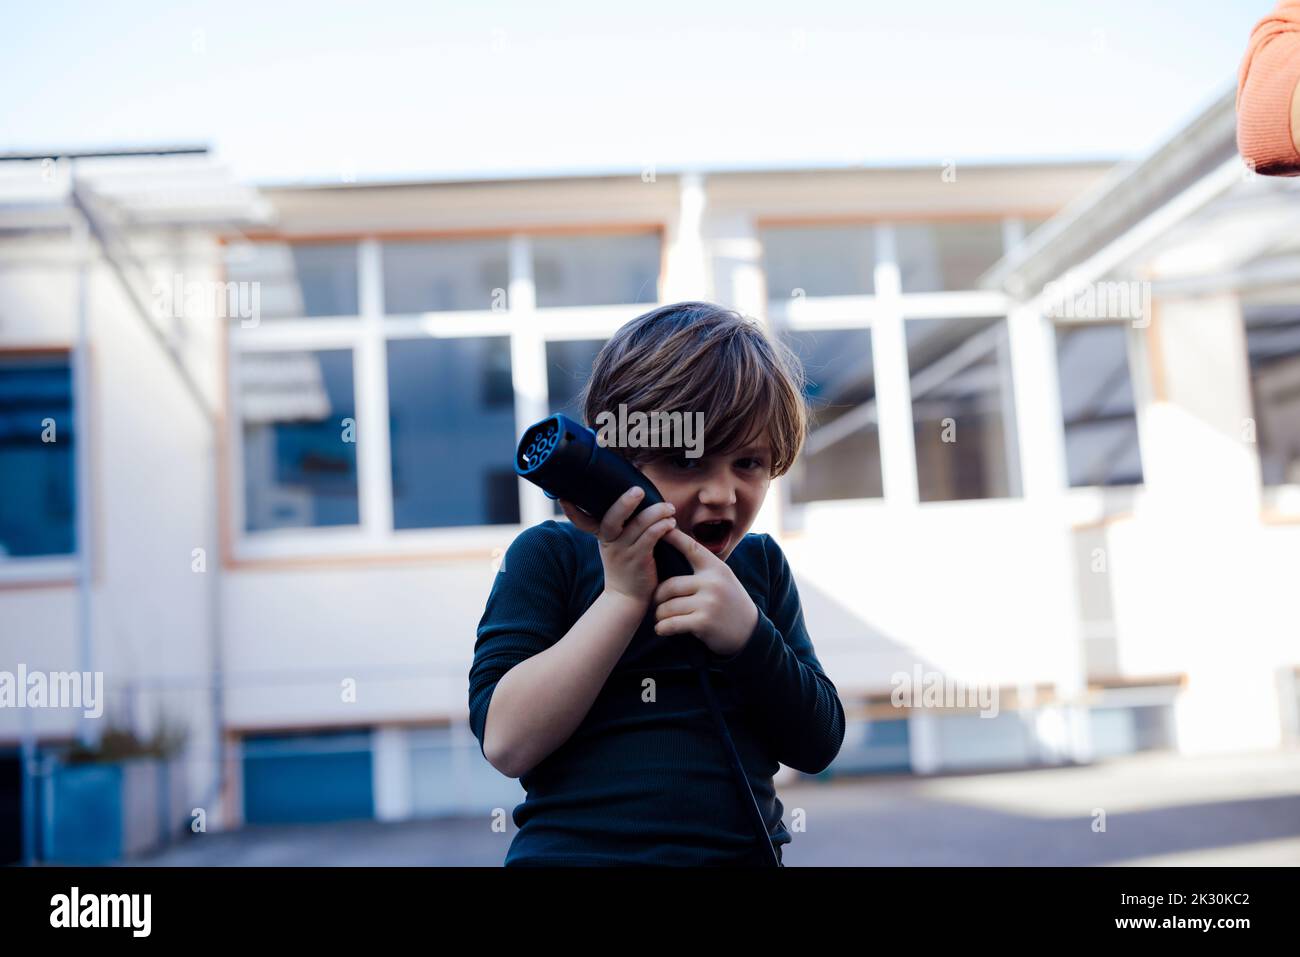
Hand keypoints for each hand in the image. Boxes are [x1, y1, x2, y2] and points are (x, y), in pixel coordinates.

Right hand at [557, 487, 676, 606]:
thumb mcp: (614, 546)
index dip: (572, 511)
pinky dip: (662, 527)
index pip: (582, 521)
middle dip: (625, 502)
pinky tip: (670, 523)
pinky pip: (651, 538)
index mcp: (602, 536)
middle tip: (638, 490)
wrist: (626, 598)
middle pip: (612, 519)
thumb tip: (634, 498)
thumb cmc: (624, 566)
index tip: (563, 498)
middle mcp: (610, 542)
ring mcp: (623, 552)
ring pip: (638, 525)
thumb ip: (619, 526)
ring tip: (669, 507)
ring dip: (656, 512)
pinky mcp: (639, 561)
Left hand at [651, 528, 758, 656]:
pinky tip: (662, 629)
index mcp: (716, 568)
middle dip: (658, 597)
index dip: (674, 537)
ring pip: (667, 607)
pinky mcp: (704, 622)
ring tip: (661, 619)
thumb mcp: (722, 579)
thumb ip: (702, 569)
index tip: (661, 529)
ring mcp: (709, 602)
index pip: (691, 548)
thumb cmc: (729, 604)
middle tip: (657, 604)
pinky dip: (662, 628)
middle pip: (668, 586)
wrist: (750, 632)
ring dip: (659, 616)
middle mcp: (712, 582)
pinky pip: (671, 623)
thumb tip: (675, 551)